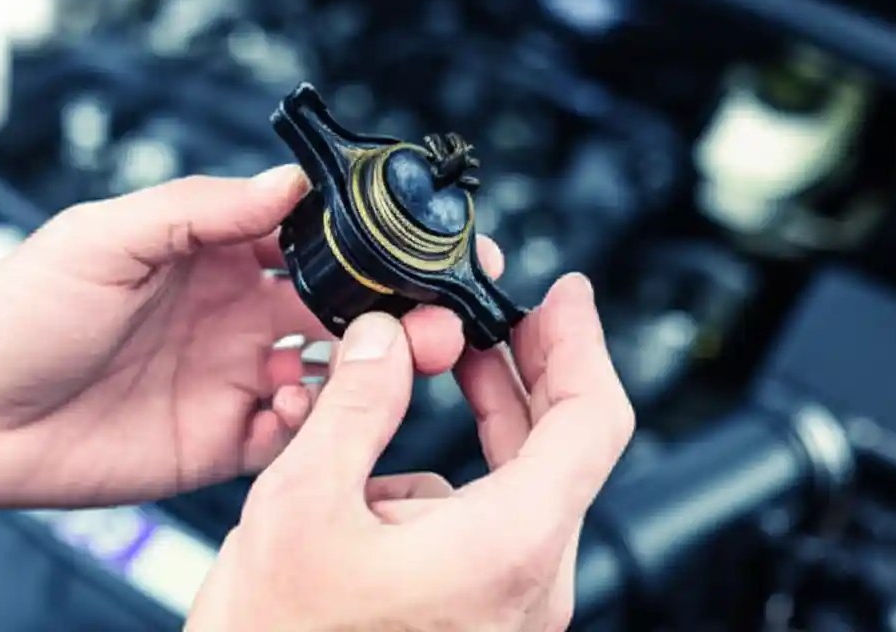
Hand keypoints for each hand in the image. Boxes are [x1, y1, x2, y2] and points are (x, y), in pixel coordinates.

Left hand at [0, 165, 501, 507]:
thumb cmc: (16, 315)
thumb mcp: (103, 239)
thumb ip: (197, 211)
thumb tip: (285, 182)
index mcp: (211, 255)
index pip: (310, 238)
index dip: (367, 241)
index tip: (414, 242)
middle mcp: (232, 314)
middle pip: (339, 307)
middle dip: (392, 310)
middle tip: (431, 317)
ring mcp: (230, 379)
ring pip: (329, 373)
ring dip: (366, 369)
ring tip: (382, 365)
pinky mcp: (218, 442)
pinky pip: (289, 437)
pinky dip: (309, 428)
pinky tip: (293, 413)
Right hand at [187, 274, 634, 631]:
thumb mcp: (302, 504)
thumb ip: (356, 406)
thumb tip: (386, 338)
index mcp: (509, 545)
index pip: (592, 419)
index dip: (582, 342)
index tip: (563, 296)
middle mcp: (529, 586)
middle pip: (559, 451)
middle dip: (519, 374)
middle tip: (486, 321)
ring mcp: (508, 612)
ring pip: (514, 490)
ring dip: (471, 431)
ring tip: (409, 393)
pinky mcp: (478, 624)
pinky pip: (484, 534)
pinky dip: (446, 489)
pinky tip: (378, 484)